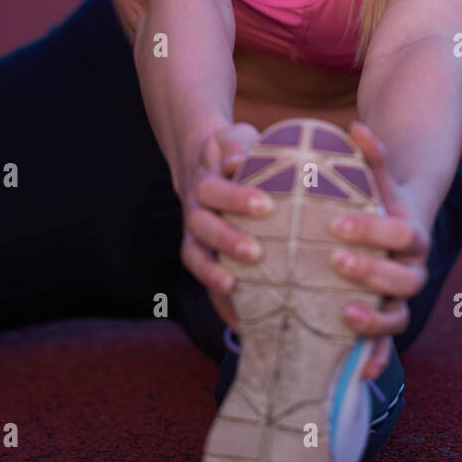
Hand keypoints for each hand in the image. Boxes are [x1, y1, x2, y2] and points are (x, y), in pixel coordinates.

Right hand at [180, 123, 268, 328]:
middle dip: (227, 239)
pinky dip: (221, 305)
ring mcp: (195, 234)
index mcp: (206, 178)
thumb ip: (239, 144)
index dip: (236, 197)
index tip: (266, 204)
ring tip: (236, 289)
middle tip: (257, 252)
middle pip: (201, 225)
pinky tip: (244, 325)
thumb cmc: (237, 150)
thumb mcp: (238, 136)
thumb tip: (237, 160)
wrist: (204, 161)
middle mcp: (195, 208)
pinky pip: (204, 283)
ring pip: (195, 256)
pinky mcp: (201, 256)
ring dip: (213, 274)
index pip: (213, 188)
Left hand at [330, 122, 431, 379]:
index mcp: (412, 234)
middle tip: (334, 261)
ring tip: (342, 314)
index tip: (338, 224)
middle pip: (406, 279)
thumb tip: (356, 127)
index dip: (374, 231)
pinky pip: (386, 348)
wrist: (387, 231)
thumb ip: (370, 157)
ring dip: (375, 320)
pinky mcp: (385, 323)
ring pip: (400, 316)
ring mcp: (400, 300)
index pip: (403, 234)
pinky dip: (375, 361)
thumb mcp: (372, 180)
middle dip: (372, 272)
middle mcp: (413, 270)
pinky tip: (355, 374)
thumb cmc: (372, 202)